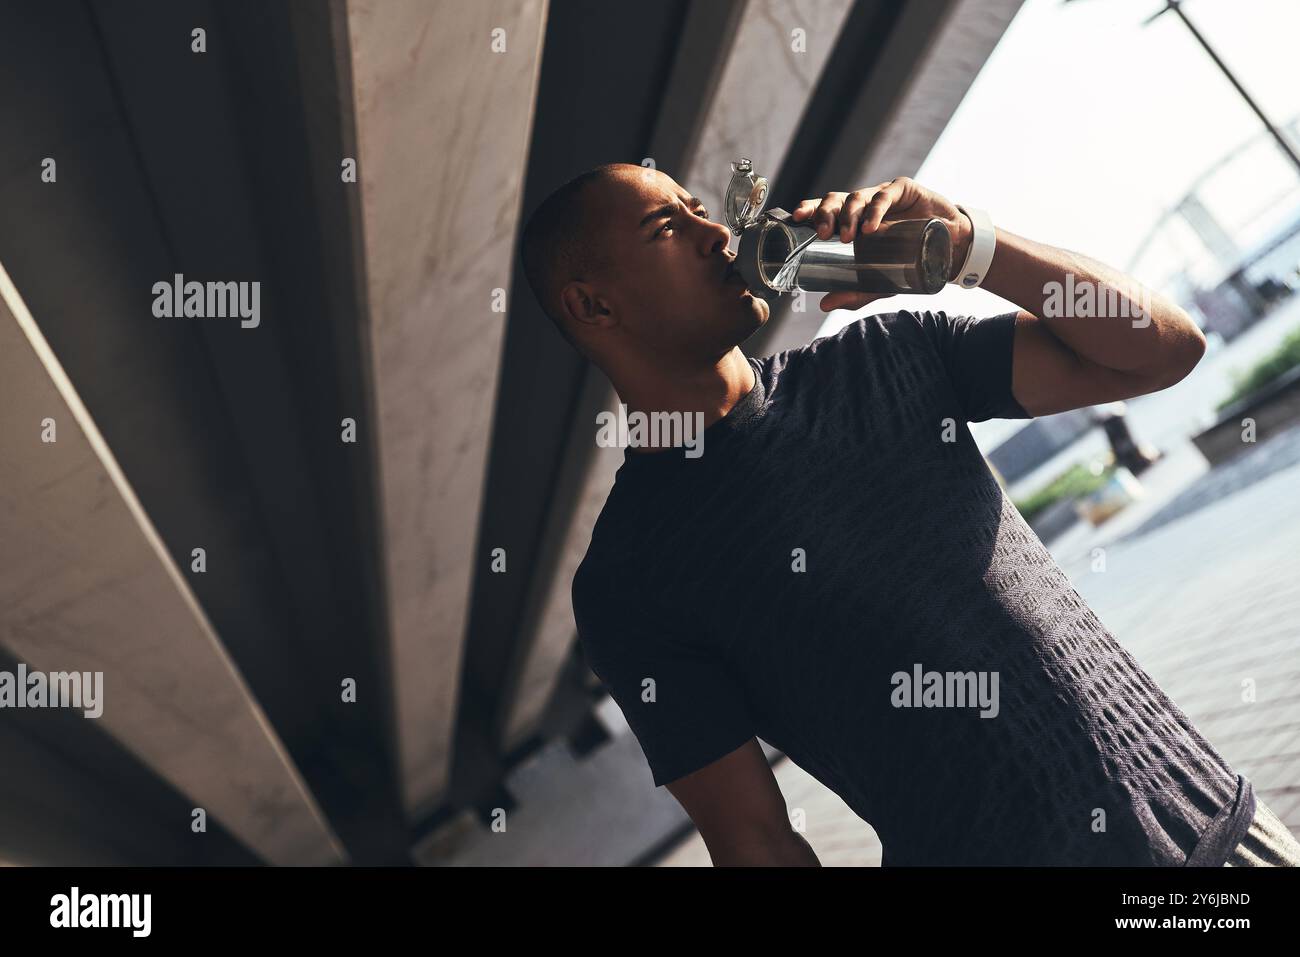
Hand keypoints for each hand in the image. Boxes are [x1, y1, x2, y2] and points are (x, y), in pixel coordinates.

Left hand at [789, 177, 971, 311]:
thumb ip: (854, 293)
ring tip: (848, 237)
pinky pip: (885, 196)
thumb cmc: (909, 261)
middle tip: (823, 234)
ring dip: (849, 215)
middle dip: (826, 214)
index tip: (796, 218)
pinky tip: (870, 226)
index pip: (824, 210)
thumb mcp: (880, 282)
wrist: (949, 249)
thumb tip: (824, 305)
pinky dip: (876, 210)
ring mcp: (882, 196)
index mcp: (851, 221)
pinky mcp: (903, 190)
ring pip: (857, 196)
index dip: (810, 210)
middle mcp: (863, 206)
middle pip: (836, 200)